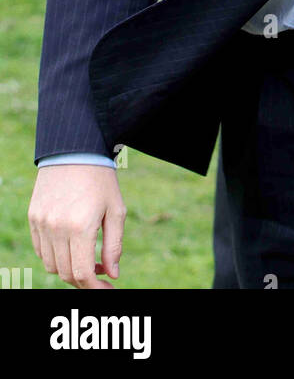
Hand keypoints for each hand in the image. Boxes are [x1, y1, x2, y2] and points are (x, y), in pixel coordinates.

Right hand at [28, 165, 125, 288]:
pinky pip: (41, 250)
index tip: (108, 289)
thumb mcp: (116, 209)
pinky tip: (71, 246)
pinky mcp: (33, 217)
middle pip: (66, 273)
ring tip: (87, 258)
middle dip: (84, 281)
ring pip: (52, 265)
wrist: (75, 149)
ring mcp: (41, 223)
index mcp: (80, 226)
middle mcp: (56, 228)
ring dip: (69, 269)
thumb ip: (114, 245)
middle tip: (100, 274)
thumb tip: (112, 274)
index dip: (95, 288)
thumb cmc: (101, 178)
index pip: (82, 273)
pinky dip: (55, 256)